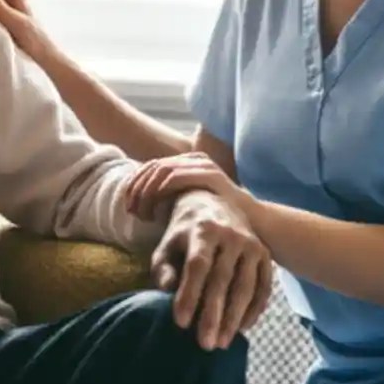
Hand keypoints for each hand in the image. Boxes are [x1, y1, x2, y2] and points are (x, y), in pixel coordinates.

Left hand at [124, 152, 246, 220]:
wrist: (254, 224)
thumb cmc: (218, 219)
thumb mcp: (187, 205)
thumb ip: (168, 200)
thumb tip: (138, 205)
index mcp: (185, 164)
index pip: (150, 167)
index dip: (134, 185)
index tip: (128, 208)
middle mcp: (192, 159)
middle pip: (152, 167)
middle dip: (137, 189)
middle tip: (132, 211)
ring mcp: (202, 165)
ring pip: (160, 171)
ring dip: (146, 193)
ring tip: (144, 214)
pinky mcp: (209, 175)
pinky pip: (175, 178)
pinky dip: (159, 193)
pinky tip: (157, 212)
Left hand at [149, 190, 271, 350]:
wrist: (215, 202)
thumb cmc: (184, 233)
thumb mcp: (167, 243)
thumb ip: (163, 267)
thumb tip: (168, 290)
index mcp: (202, 229)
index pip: (197, 265)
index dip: (189, 293)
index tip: (180, 322)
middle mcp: (230, 235)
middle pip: (222, 280)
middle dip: (213, 314)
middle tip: (205, 344)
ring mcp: (251, 244)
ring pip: (245, 286)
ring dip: (234, 318)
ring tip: (222, 343)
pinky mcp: (265, 254)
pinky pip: (263, 286)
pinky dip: (254, 310)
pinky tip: (243, 328)